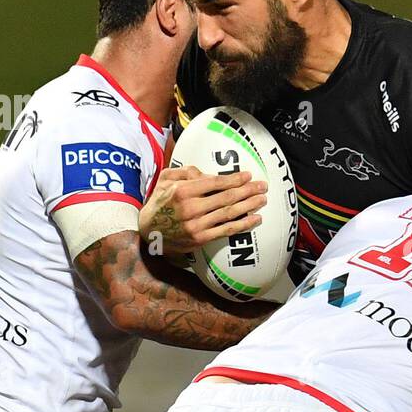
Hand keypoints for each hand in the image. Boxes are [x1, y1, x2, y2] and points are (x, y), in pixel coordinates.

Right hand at [140, 166, 266, 256]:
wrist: (148, 231)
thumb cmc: (160, 201)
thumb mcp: (166, 179)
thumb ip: (186, 172)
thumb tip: (208, 174)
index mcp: (182, 191)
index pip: (215, 183)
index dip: (234, 179)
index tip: (248, 176)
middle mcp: (190, 209)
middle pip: (226, 198)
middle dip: (247, 191)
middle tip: (263, 186)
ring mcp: (196, 225)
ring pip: (229, 214)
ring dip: (249, 206)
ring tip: (262, 199)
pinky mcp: (201, 239)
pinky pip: (227, 230)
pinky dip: (243, 224)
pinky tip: (256, 218)